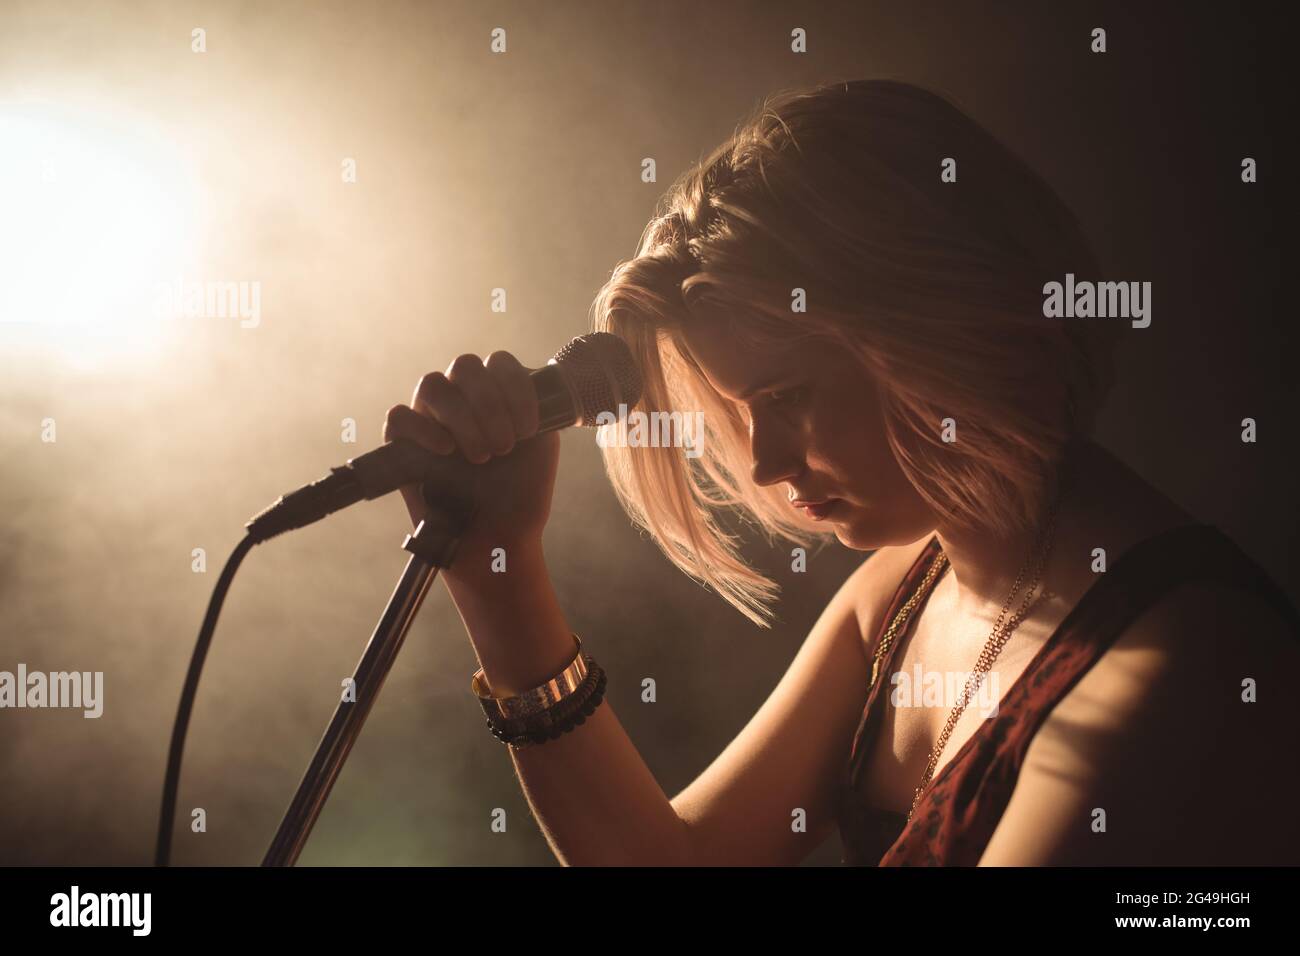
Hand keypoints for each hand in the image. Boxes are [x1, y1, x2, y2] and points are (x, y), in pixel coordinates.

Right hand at [382, 351, 559, 578]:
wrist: (497, 537)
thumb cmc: (519, 493)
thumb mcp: (541, 444)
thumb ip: (537, 405)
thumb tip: (525, 382)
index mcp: (495, 395)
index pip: (498, 362)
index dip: (515, 388)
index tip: (528, 429)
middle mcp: (461, 400)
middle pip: (464, 365)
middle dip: (490, 404)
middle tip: (504, 446)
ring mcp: (429, 419)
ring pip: (431, 384)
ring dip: (461, 417)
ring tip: (481, 456)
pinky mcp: (401, 445)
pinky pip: (399, 416)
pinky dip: (423, 429)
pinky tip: (446, 451)